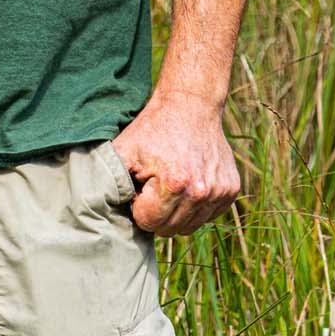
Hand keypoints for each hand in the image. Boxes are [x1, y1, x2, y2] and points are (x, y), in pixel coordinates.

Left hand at [111, 90, 240, 236]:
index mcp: (175, 184)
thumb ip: (110, 181)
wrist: (191, 105)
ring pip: (189, 227)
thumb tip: (103, 209)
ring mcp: (220, 193)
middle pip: (169, 229)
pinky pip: (206, 216)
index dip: (138, 205)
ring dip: (176, 211)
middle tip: (153, 185)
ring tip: (169, 184)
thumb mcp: (123, 149)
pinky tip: (187, 183)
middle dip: (156, 212)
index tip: (140, 184)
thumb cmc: (152, 128)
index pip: (149, 223)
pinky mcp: (231, 191)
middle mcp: (201, 192)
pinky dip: (194, 206)